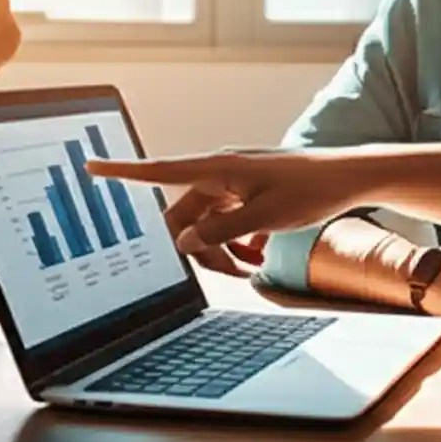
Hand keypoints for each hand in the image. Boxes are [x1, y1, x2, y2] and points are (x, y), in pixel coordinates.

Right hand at [87, 149, 365, 253]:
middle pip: (187, 214)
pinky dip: (239, 239)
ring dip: (222, 248)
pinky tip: (257, 255)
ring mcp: (238, 181)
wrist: (351, 177)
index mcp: (218, 168)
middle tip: (231, 275)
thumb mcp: (263, 217)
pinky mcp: (253, 190)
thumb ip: (219, 230)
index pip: (159, 170)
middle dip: (200, 248)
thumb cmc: (311, 190)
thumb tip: (183, 242)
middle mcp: (222, 172)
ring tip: (250, 269)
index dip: (121, 171)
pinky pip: (231, 218)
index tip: (89, 166)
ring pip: (210, 221)